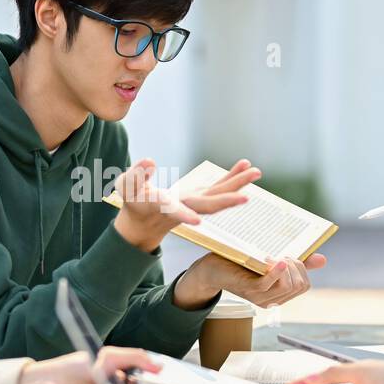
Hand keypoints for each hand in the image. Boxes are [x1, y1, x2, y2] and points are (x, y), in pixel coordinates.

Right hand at [113, 158, 258, 252]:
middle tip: (245, 196)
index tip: (197, 222)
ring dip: (237, 185)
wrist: (144, 219)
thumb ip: (136, 175)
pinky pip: (219, 186)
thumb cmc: (133, 201)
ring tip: (256, 172)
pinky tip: (245, 164)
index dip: (184, 216)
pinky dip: (232, 176)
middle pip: (207, 206)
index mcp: (163, 207)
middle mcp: (185, 208)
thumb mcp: (127, 187)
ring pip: (218, 195)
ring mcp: (195, 203)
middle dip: (225, 201)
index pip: (174, 212)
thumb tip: (149, 160)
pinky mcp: (200, 196)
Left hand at [174, 251, 325, 309]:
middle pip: (299, 285)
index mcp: (278, 294)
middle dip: (297, 266)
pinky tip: (277, 260)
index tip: (292, 256)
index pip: (304, 285)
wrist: (212, 268)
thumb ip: (295, 262)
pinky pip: (269, 285)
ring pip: (288, 286)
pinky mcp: (249, 290)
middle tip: (282, 255)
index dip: (303, 268)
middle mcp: (271, 299)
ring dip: (287, 267)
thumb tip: (323, 260)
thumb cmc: (240, 263)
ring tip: (275, 256)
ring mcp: (260, 297)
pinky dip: (276, 272)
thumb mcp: (272, 261)